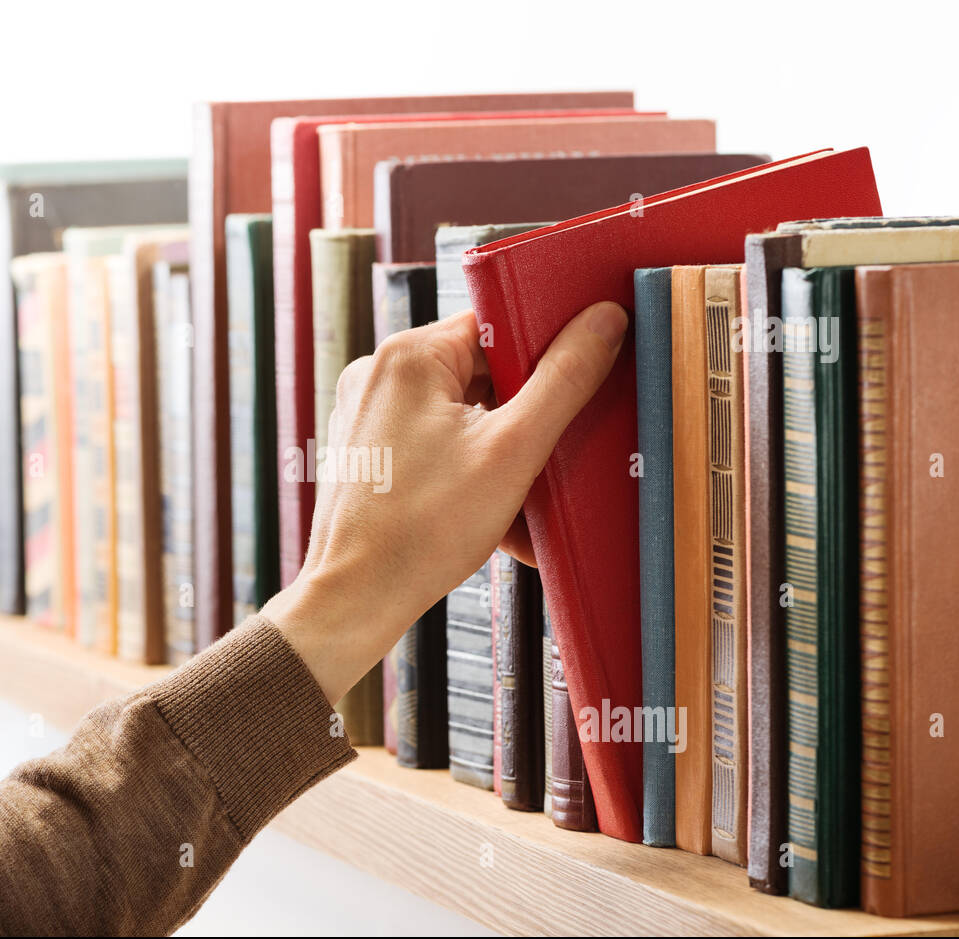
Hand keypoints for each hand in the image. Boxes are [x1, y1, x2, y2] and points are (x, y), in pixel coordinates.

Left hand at [261, 301, 627, 705]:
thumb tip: (604, 321)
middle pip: (479, 371)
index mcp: (408, 356)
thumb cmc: (422, 530)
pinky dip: (470, 471)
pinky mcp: (369, 454)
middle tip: (562, 444)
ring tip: (532, 490)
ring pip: (460, 414)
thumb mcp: (512, 450)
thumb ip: (563, 380)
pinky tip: (500, 513)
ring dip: (502, 450)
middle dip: (526, 411)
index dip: (546, 346)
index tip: (582, 373)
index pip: (495, 323)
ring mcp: (368, 416)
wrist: (355, 598)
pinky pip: (434, 446)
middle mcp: (378, 375)